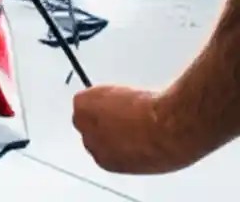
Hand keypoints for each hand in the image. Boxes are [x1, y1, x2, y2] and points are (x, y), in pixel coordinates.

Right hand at [73, 86, 197, 173]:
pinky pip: (87, 95)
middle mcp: (92, 145)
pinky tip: (120, 94)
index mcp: (108, 161)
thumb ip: (134, 149)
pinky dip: (101, 91)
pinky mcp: (82, 103)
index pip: (100, 146)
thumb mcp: (153, 156)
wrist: (168, 126)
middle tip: (122, 111)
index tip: (121, 124)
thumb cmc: (169, 144)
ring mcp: (85, 123)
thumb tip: (136, 138)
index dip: (111, 132)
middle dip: (103, 119)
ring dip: (100, 104)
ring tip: (123, 101)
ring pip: (86, 109)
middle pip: (89, 127)